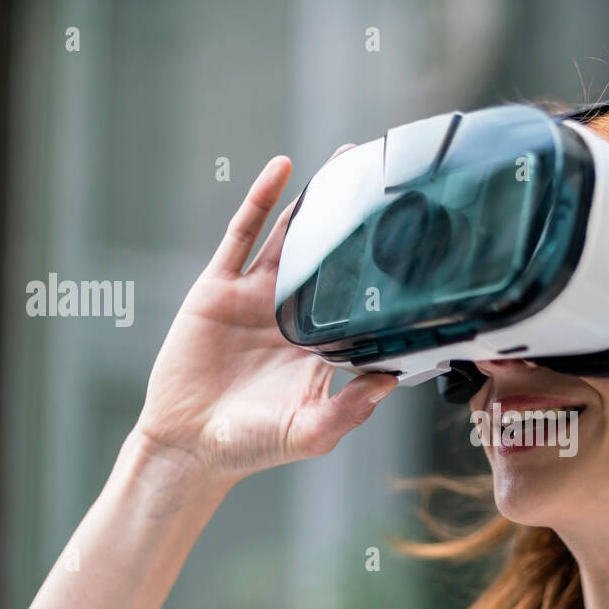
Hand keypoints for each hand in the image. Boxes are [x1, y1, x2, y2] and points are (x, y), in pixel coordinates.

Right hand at [132, 151, 396, 488]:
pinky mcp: (220, 288)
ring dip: (317, 199)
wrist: (189, 445)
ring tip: (346, 161)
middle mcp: (292, 315)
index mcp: (321, 346)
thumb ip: (353, 408)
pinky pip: (242, 235)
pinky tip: (281, 170)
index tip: (418, 244)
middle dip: (357, 221)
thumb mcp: (313, 432)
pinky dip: (261, 200)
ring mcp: (256, 297)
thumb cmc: (253, 446)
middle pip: (332, 256)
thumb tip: (394, 379)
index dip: (384, 272)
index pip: (360, 299)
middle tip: (389, 182)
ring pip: (293, 237)